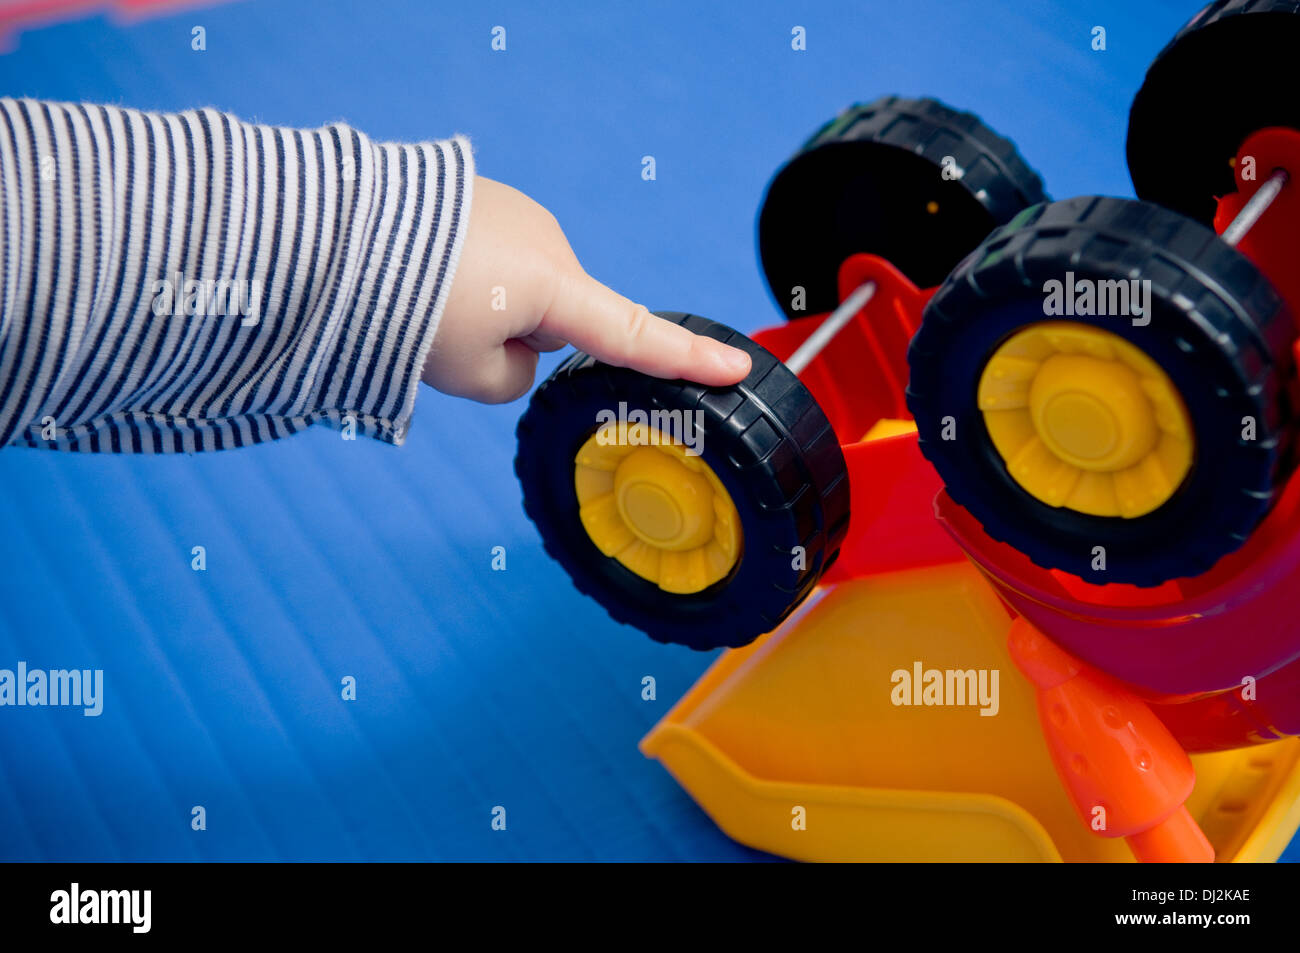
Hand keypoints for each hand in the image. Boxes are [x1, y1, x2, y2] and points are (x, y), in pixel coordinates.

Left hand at [423, 176, 752, 402]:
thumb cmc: (402, 310)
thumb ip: (515, 377)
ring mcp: (514, 214)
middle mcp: (546, 241)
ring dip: (487, 308)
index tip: (736, 368)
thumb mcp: (469, 375)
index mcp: (553, 286)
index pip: (633, 336)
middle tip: (453, 345)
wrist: (334, 237)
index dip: (686, 361)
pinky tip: (424, 275)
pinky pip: (493, 261)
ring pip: (521, 292)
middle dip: (516, 341)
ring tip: (427, 303)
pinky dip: (468, 278)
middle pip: (556, 320)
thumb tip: (516, 344)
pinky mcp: (480, 201)